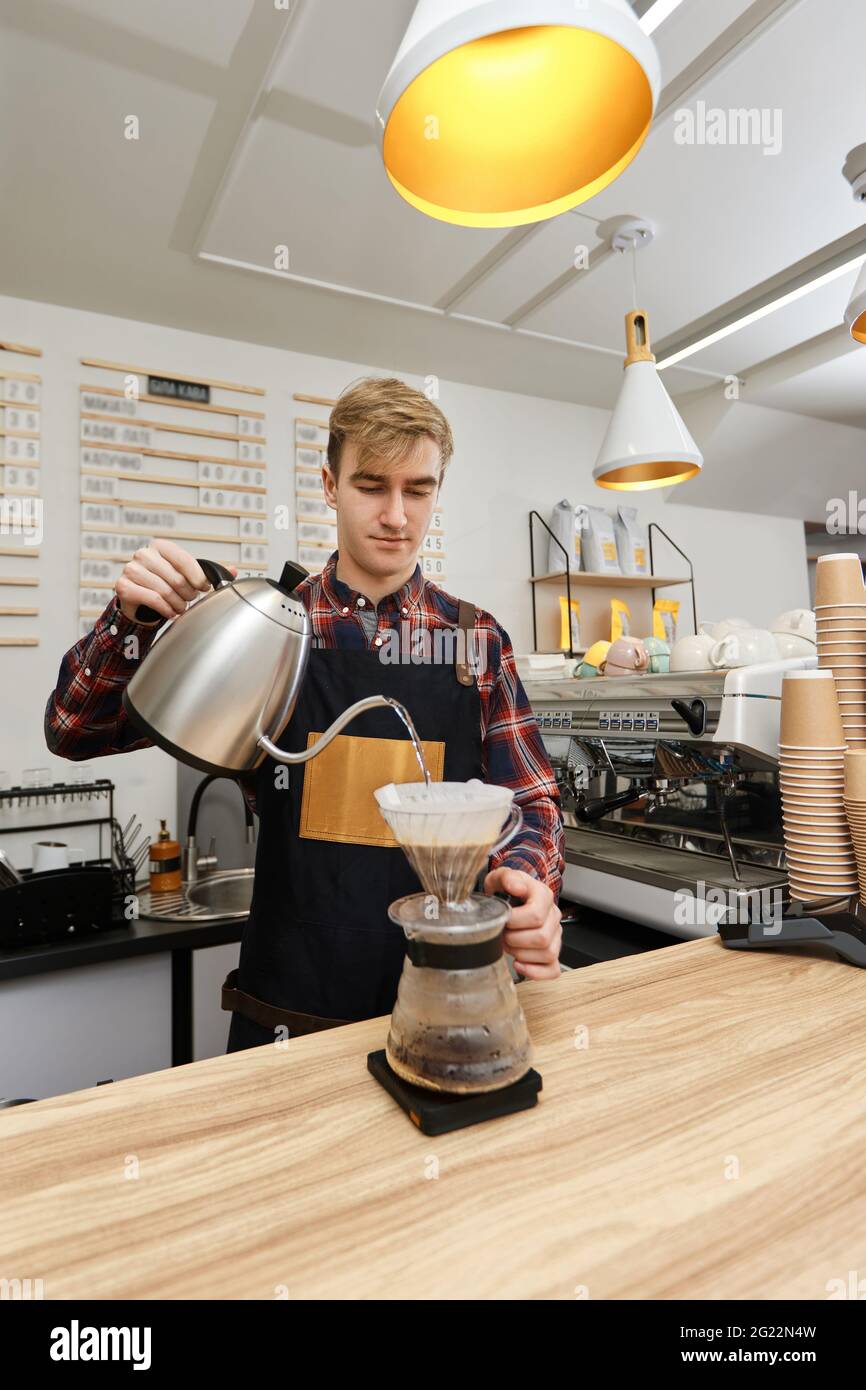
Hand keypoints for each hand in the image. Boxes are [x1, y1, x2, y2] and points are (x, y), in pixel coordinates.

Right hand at [115, 539, 234, 622]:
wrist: (139, 599)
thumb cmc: (163, 583)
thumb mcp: (185, 574)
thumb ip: (207, 572)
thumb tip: (232, 570)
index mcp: (161, 546)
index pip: (185, 560)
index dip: (198, 578)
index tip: (204, 588)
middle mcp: (144, 554)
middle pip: (177, 579)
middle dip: (188, 594)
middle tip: (190, 600)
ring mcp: (132, 569)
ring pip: (165, 591)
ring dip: (178, 604)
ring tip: (180, 607)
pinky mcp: (124, 586)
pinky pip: (153, 599)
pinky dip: (166, 609)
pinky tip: (170, 612)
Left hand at [483, 866, 561, 979]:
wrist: (509, 898)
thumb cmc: (505, 890)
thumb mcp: (500, 878)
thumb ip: (507, 877)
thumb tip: (515, 886)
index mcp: (544, 896)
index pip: (536, 915)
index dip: (515, 922)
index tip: (503, 920)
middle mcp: (553, 916)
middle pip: (542, 938)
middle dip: (515, 940)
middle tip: (502, 934)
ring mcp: (555, 935)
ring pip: (547, 953)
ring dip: (522, 954)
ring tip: (509, 945)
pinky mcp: (552, 952)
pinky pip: (552, 969)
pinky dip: (535, 972)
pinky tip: (519, 964)